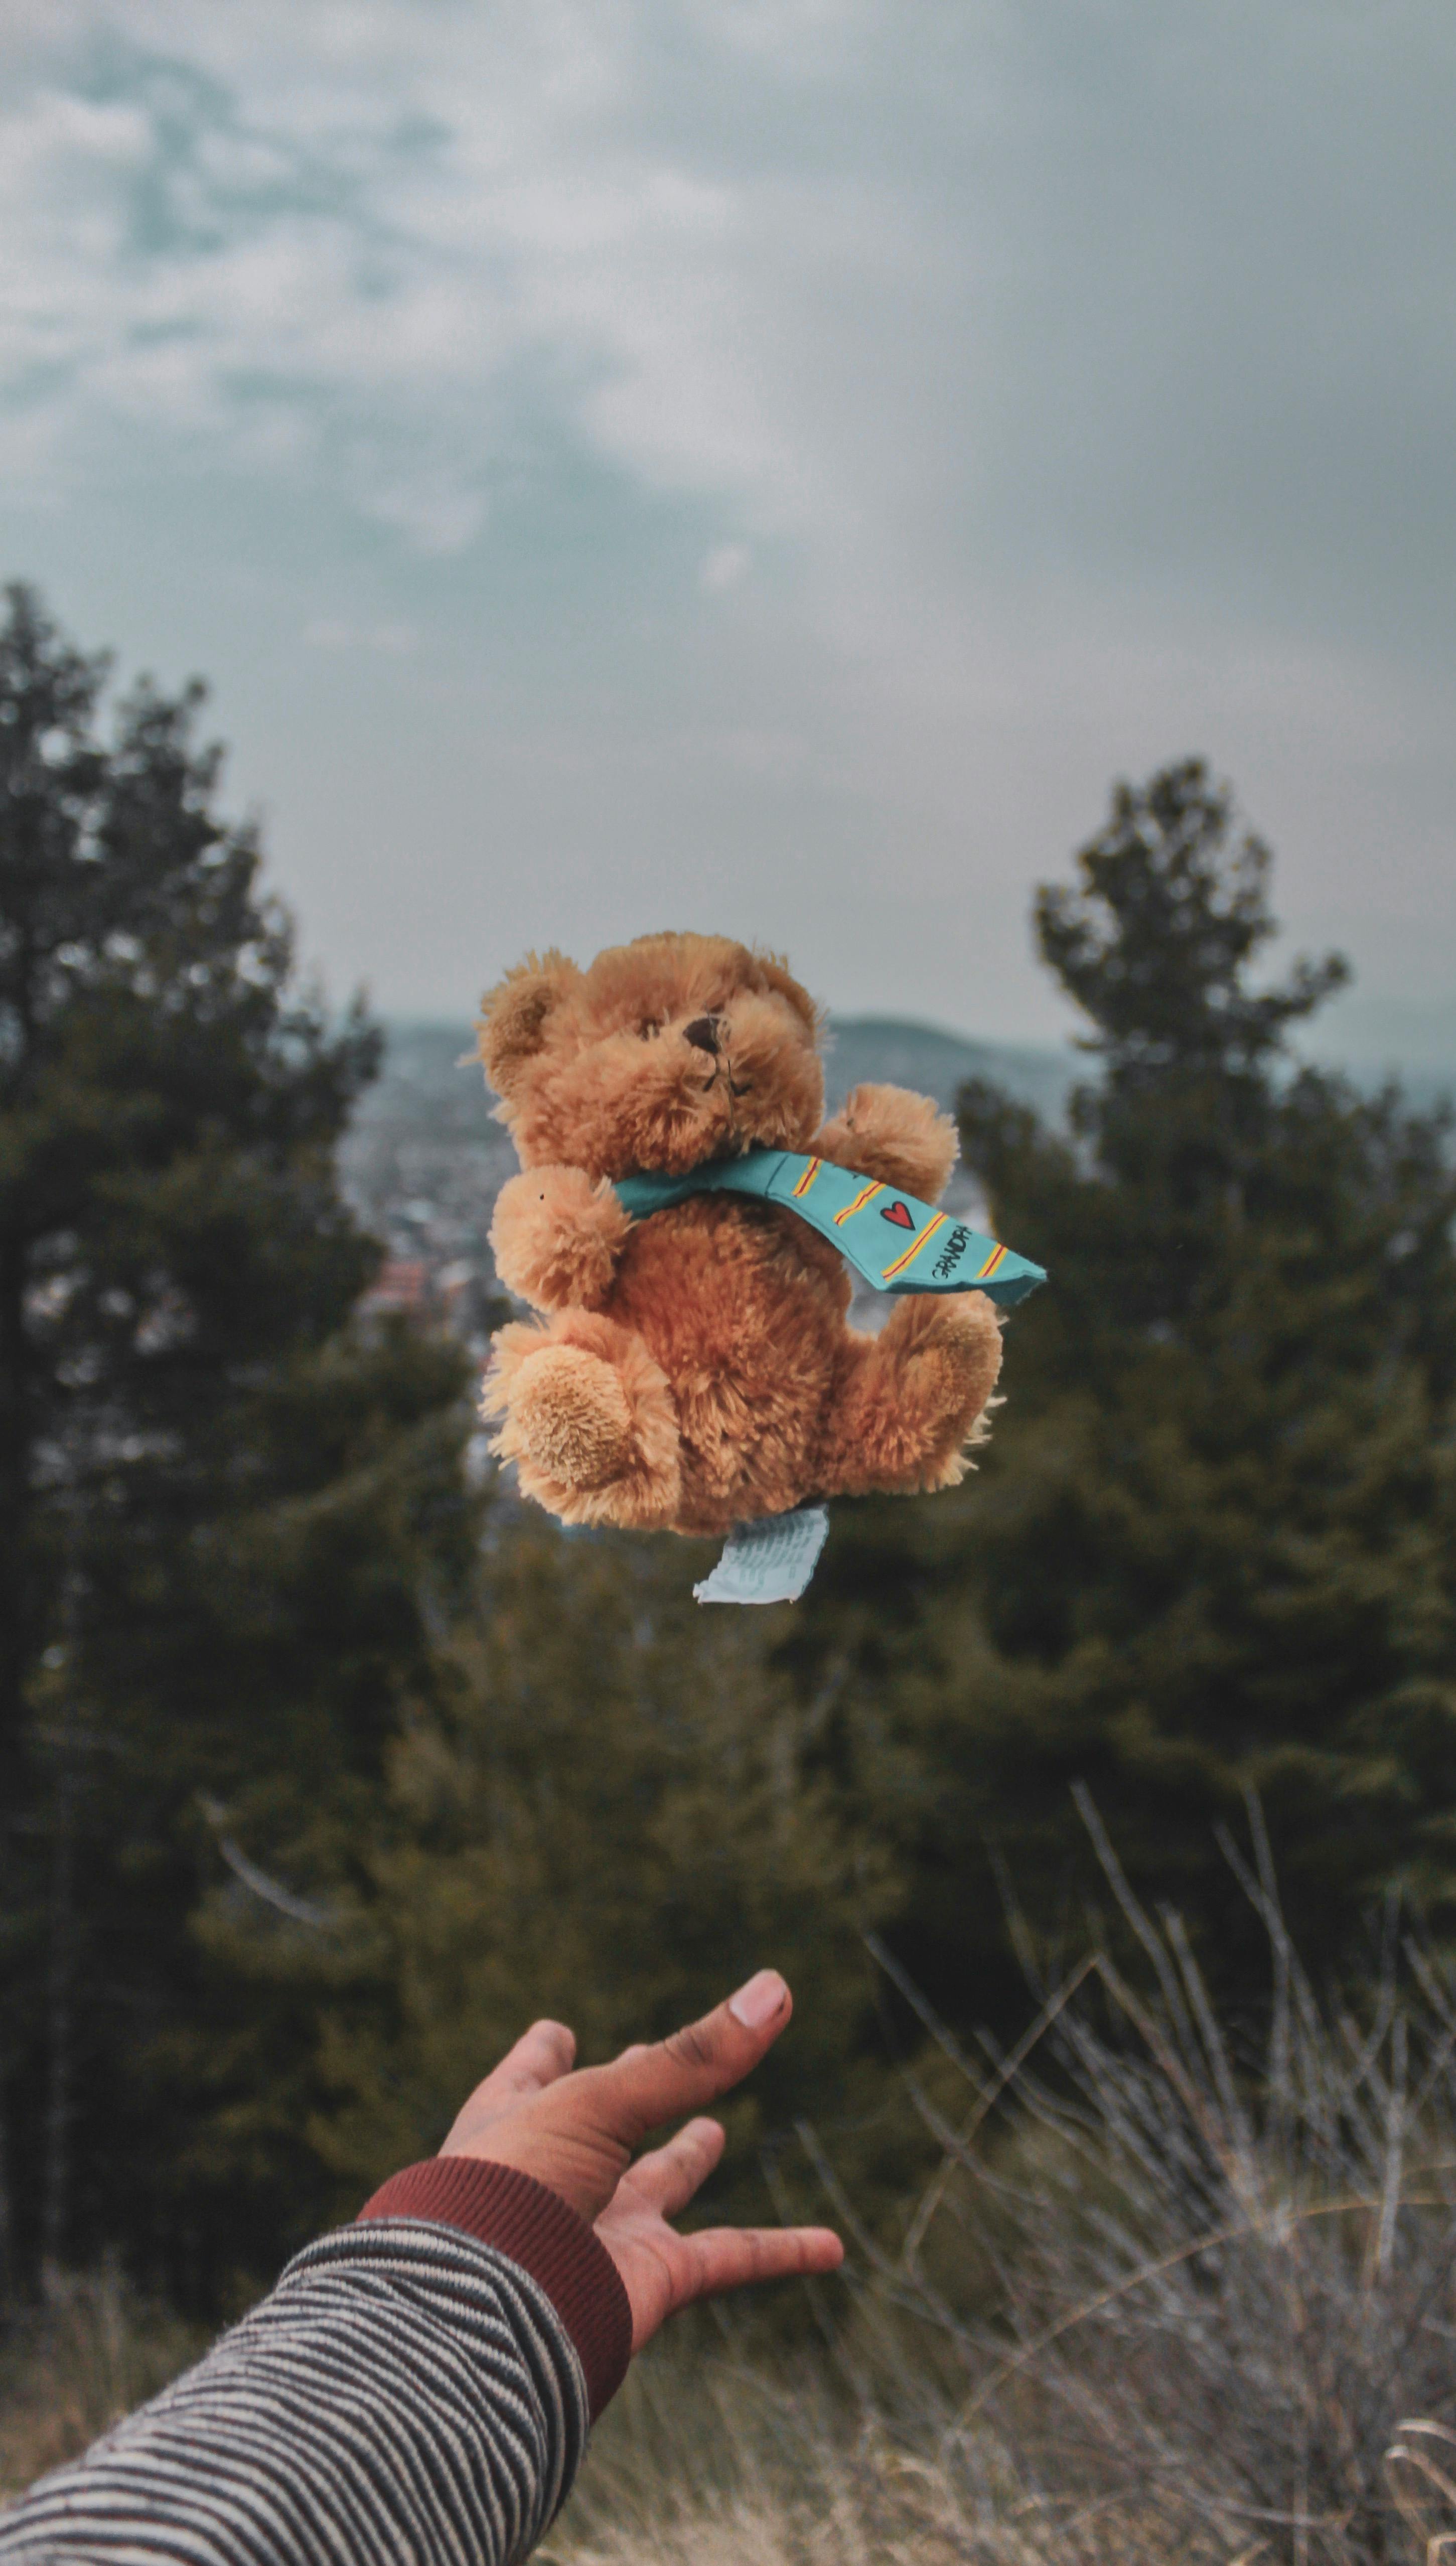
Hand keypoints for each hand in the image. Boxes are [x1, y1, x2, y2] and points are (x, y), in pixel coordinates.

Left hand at [439, 1970, 842, 2350]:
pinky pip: (729, 2259)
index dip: (544, 2051)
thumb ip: (691, 2057)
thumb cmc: (510, 2189)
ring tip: (714, 2134)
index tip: (555, 2032)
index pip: (532, 2072)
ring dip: (687, 2161)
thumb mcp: (597, 2099)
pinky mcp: (646, 2280)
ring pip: (660, 2187)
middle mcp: (557, 2174)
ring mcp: (601, 2230)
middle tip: (648, 2060)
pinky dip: (782, 2253)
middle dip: (630, 2097)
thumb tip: (776, 1990)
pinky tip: (830, 2247)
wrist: (487, 2318)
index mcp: (515, 2120)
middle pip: (603, 2126)